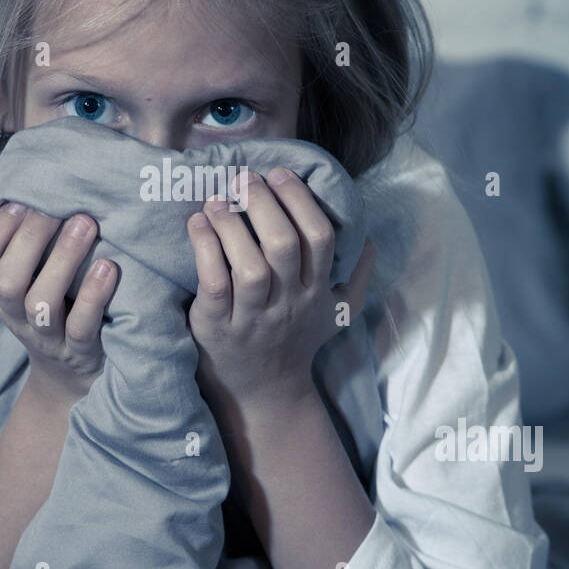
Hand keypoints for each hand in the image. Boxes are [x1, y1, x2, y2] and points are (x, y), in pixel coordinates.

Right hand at [0, 201, 118, 404]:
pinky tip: (110, 266)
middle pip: (7, 283)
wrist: (76, 375)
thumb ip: (20, 244)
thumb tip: (14, 189)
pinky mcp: (81, 352)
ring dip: (63, 260)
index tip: (20, 202)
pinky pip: (81, 326)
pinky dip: (93, 296)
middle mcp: (18, 318)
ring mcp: (48, 338)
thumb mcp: (30, 281)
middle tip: (57, 205)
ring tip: (86, 223)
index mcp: (0, 297)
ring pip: (41, 304)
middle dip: (29, 240)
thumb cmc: (55, 308)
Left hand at [185, 167, 376, 413]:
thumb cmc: (297, 343)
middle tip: (244, 179)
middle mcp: (288, 304)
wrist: (265, 393)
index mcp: (316, 292)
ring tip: (217, 198)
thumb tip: (371, 240)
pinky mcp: (217, 328)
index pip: (319, 239)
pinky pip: (214, 285)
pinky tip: (197, 224)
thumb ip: (357, 279)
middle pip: (283, 247)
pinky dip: (205, 250)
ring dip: (231, 225)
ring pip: (249, 267)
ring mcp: (253, 318)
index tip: (280, 174)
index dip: (300, 201)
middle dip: (263, 204)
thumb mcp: (336, 315)